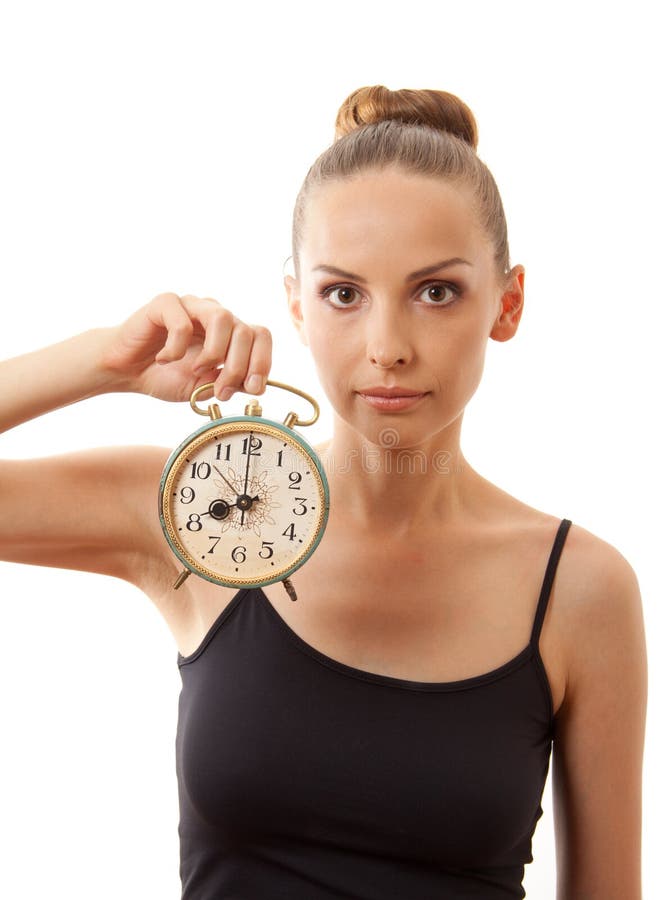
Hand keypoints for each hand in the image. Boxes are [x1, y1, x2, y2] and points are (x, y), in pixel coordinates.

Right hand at [101, 293, 271, 402]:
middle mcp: (214, 315)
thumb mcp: (203, 387)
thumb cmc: (165, 375)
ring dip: (214, 353)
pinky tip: (164, 360)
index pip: (260, 336)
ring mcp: (191, 306)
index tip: (252, 389)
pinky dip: (176, 349)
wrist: (126, 371)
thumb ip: (229, 383)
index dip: (262, 362)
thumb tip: (256, 386)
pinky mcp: (165, 303)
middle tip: (219, 389)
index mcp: (229, 333)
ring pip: (222, 318)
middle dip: (237, 366)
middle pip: (246, 330)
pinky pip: (183, 323)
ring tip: (196, 370)